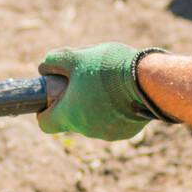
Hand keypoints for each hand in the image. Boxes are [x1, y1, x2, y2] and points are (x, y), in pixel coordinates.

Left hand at [37, 43, 164, 140]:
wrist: (147, 81)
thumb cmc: (108, 68)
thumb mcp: (77, 57)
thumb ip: (55, 61)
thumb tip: (43, 67)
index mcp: (69, 115)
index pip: (45, 124)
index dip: (44, 111)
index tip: (50, 100)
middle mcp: (85, 130)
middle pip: (72, 118)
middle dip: (74, 101)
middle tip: (85, 81)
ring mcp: (106, 134)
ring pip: (93, 120)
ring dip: (95, 105)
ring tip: (108, 84)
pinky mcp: (125, 133)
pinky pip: (114, 122)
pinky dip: (115, 110)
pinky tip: (124, 94)